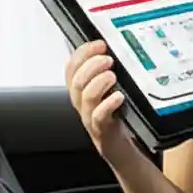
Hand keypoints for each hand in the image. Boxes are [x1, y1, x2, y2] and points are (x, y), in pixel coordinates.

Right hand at [66, 40, 135, 164]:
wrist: (120, 148)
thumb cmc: (116, 115)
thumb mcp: (110, 90)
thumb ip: (108, 72)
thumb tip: (119, 48)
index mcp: (81, 90)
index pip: (71, 68)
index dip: (82, 53)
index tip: (99, 44)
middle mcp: (82, 103)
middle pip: (76, 81)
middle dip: (91, 65)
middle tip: (108, 59)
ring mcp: (90, 116)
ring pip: (85, 97)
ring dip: (98, 82)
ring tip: (112, 76)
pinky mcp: (102, 129)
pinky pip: (98, 116)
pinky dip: (108, 104)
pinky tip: (119, 97)